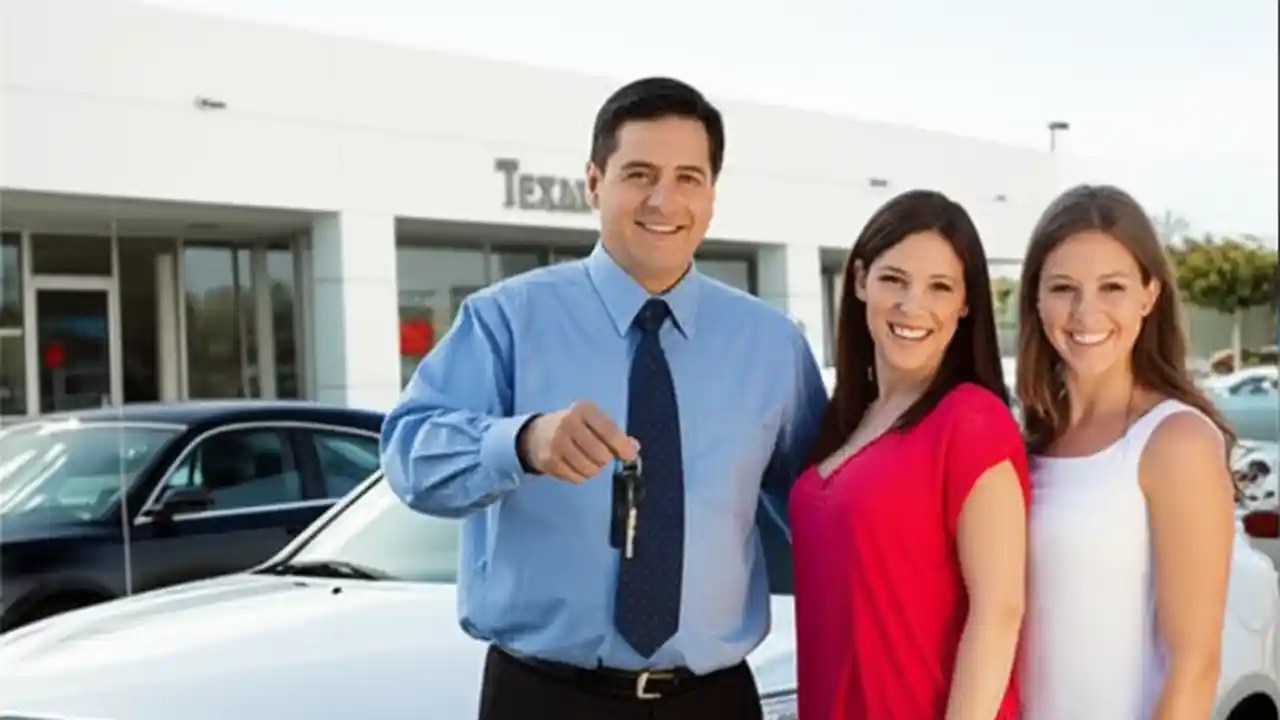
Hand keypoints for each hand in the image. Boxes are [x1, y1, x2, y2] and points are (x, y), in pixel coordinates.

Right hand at [518, 402, 638, 482]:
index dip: (622, 446)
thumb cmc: (574, 427)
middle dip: (605, 460)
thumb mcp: (593, 422)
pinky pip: (576, 477)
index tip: (629, 456)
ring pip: (589, 469)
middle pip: (601, 454)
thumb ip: (615, 434)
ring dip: (594, 470)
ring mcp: (557, 442)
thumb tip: (633, 448)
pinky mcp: (549, 460)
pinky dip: (581, 476)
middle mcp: (569, 423)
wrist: (536, 434)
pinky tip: (576, 467)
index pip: (609, 430)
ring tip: (588, 462)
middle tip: (601, 457)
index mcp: (584, 410)